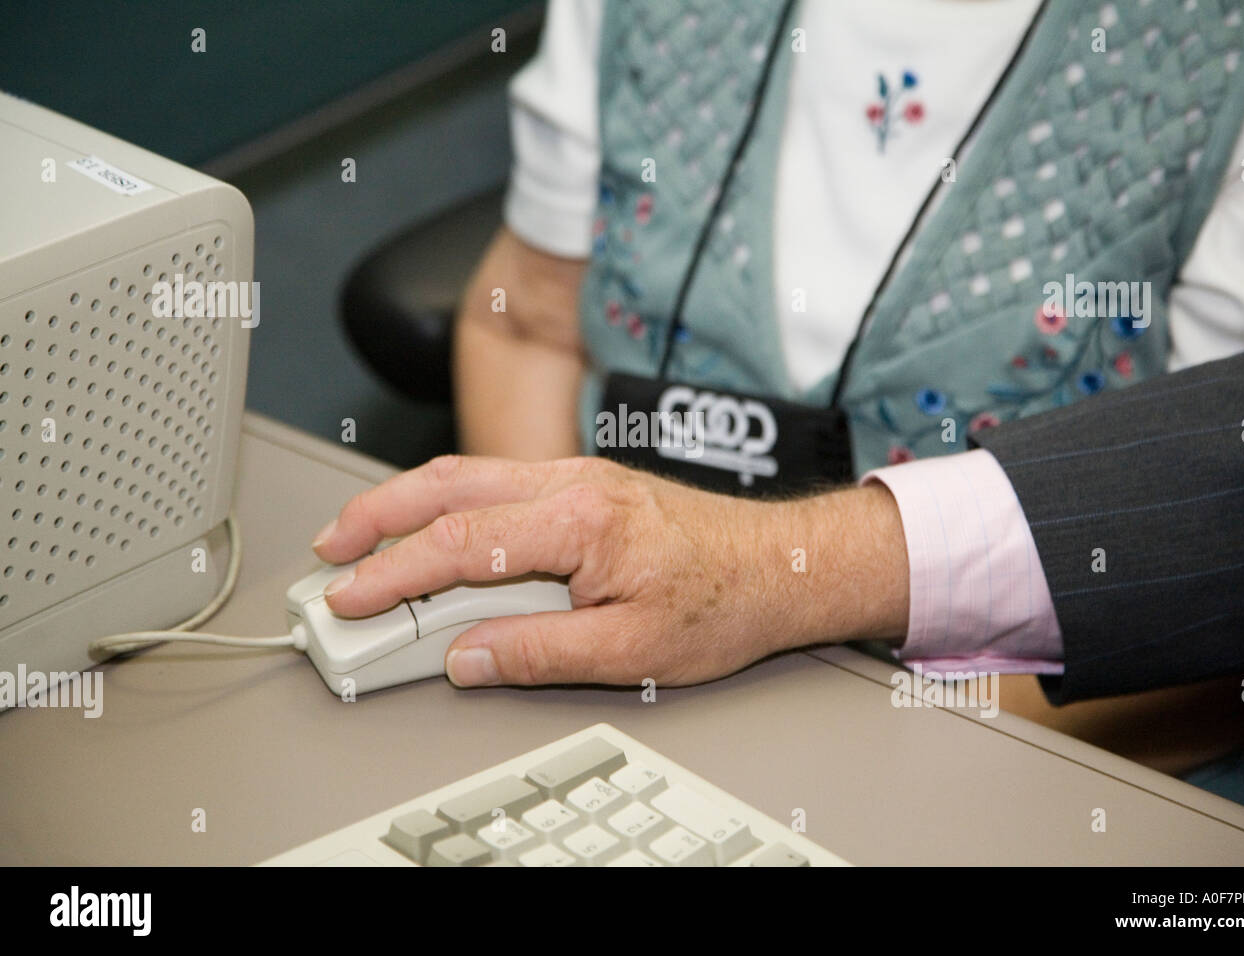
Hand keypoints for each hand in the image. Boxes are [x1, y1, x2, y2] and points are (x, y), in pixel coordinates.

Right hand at [310, 456, 908, 687]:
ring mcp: (575, 477)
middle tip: (330, 552)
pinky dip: (446, 501)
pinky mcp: (581, 486)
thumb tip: (466, 657)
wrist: (777, 565)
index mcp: (580, 521)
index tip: (350, 600)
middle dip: (376, 515)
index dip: (394, 573)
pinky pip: (495, 481)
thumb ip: (539, 651)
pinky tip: (430, 526)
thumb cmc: (723, 598)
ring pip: (467, 474)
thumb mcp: (632, 651)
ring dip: (405, 502)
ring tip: (360, 536)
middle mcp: (571, 484)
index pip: (461, 543)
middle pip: (447, 485)